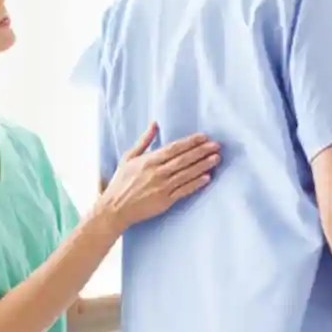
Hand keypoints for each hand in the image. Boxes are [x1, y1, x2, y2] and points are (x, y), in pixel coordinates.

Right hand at [95, 123, 219, 229]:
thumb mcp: (129, 157)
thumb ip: (144, 140)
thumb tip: (155, 124)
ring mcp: (162, 187)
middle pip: (183, 159)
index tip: (204, 137)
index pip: (174, 148)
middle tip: (216, 145)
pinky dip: (196, 184)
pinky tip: (207, 178)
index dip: (190, 142)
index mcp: (149, 160)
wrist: (115, 208)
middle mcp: (157, 172)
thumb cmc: (121, 182)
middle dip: (201, 151)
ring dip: (202, 166)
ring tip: (216, 158)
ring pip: (186, 174)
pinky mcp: (165, 200)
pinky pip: (184, 190)